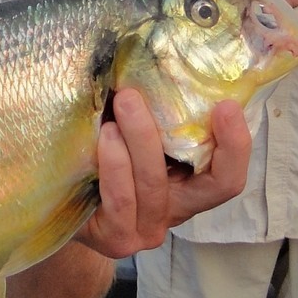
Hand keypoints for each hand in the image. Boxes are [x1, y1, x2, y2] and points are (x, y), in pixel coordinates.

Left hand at [76, 89, 250, 257]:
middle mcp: (173, 214)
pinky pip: (119, 200)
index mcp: (189, 190)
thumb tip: (154, 59)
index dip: (235, 145)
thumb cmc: (102, 160)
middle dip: (162, 133)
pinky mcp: (116, 239)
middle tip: (129, 95)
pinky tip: (101, 141)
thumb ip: (155, 114)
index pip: (227, 179)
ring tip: (110, 118)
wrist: (62, 208)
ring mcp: (146, 232)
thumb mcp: (134, 137)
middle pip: (194, 182)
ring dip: (134, 145)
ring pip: (150, 186)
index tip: (224, 105)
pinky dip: (112, 167)